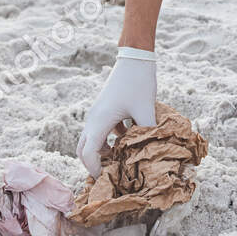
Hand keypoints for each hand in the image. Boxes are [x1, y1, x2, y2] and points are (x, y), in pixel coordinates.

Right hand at [76, 48, 156, 177]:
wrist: (135, 57)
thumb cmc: (139, 82)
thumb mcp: (146, 110)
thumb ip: (148, 134)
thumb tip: (152, 153)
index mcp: (100, 121)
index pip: (88, 153)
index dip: (95, 169)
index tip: (107, 179)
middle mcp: (94, 118)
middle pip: (84, 149)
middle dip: (94, 163)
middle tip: (111, 173)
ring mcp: (98, 112)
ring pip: (93, 139)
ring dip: (104, 151)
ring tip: (122, 159)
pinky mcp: (105, 108)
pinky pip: (103, 129)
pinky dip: (111, 138)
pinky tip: (130, 137)